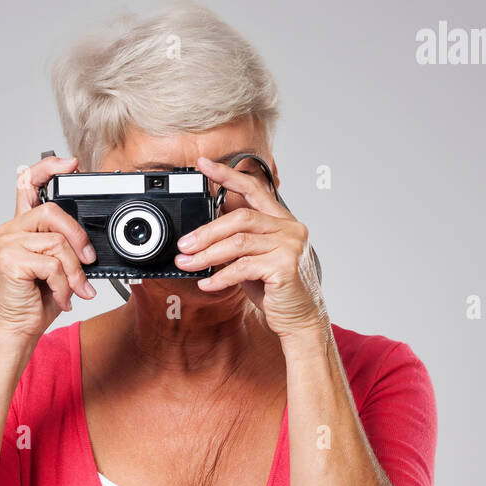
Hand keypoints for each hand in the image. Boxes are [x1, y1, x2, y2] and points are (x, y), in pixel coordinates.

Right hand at [0, 154, 96, 342]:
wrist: (19, 328)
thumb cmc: (38, 299)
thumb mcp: (59, 267)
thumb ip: (67, 246)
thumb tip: (91, 240)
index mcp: (23, 225)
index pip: (29, 182)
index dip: (48, 167)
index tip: (70, 163)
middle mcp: (12, 229)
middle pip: (53, 211)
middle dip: (79, 237)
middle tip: (89, 261)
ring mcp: (8, 243)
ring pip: (57, 241)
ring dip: (74, 271)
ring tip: (75, 290)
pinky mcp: (10, 260)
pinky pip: (52, 264)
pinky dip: (64, 285)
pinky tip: (62, 298)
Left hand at [173, 155, 325, 340]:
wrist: (301, 321)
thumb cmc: (278, 292)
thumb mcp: (257, 261)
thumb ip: (240, 244)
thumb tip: (205, 236)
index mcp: (283, 222)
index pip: (254, 189)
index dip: (228, 174)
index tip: (203, 164)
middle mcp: (290, 229)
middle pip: (240, 218)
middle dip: (207, 232)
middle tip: (184, 245)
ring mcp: (290, 247)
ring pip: (238, 242)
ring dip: (207, 254)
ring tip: (188, 264)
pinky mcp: (285, 267)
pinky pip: (243, 267)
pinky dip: (220, 276)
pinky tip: (207, 283)